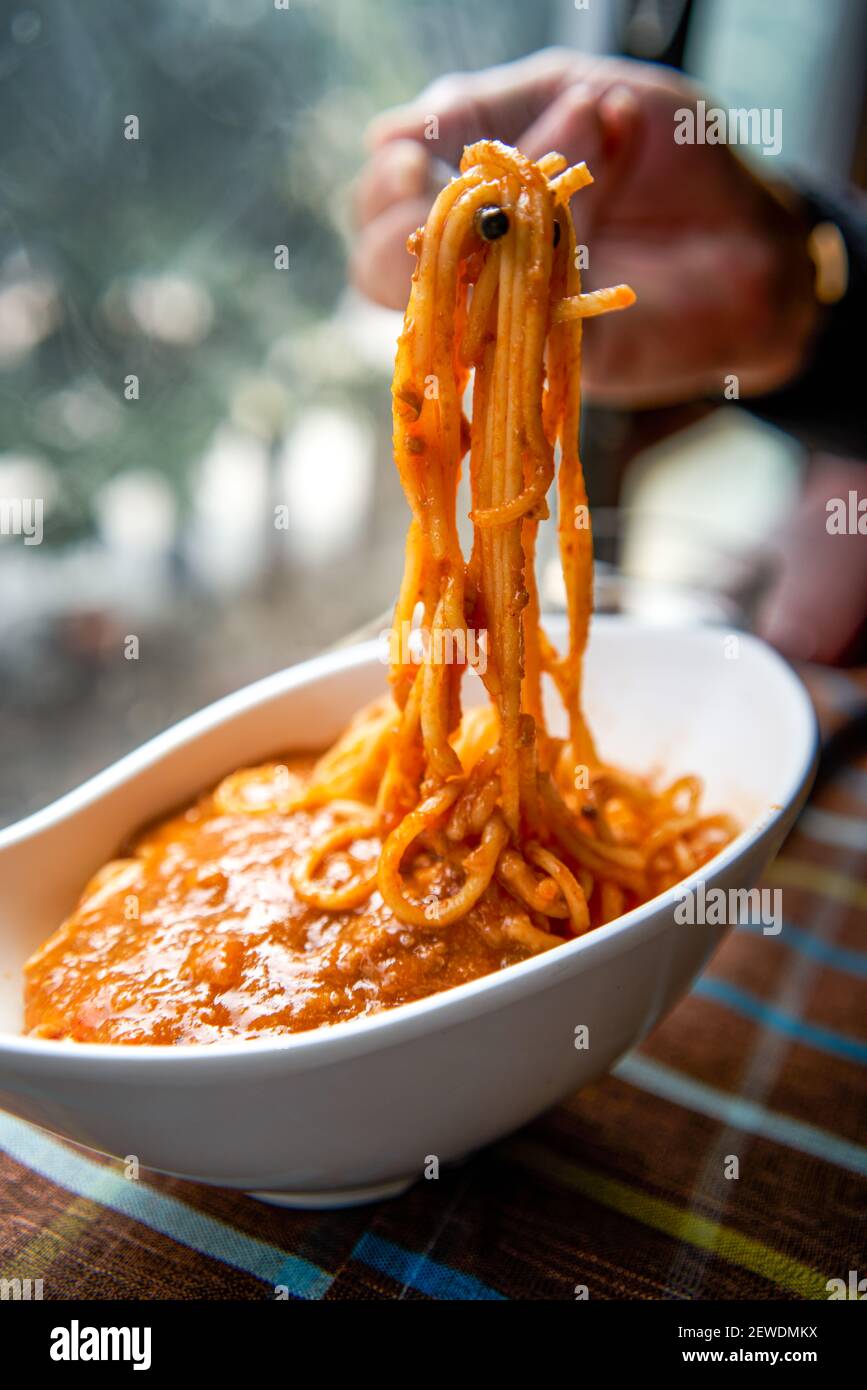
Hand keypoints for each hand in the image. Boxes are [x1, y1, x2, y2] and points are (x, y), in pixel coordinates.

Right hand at [352, 50, 817, 406]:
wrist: (757, 245)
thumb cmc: (676, 156)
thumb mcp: (593, 95)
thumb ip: (510, 113)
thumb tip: (409, 131)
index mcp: (469, 175)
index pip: (386, 178)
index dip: (389, 173)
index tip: (417, 162)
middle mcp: (471, 249)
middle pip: (374, 252)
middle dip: (392, 224)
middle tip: (436, 199)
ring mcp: (500, 310)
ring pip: (419, 308)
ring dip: (449, 264)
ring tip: (514, 219)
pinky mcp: (542, 360)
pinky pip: (495, 353)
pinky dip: (515, 308)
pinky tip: (554, 264)